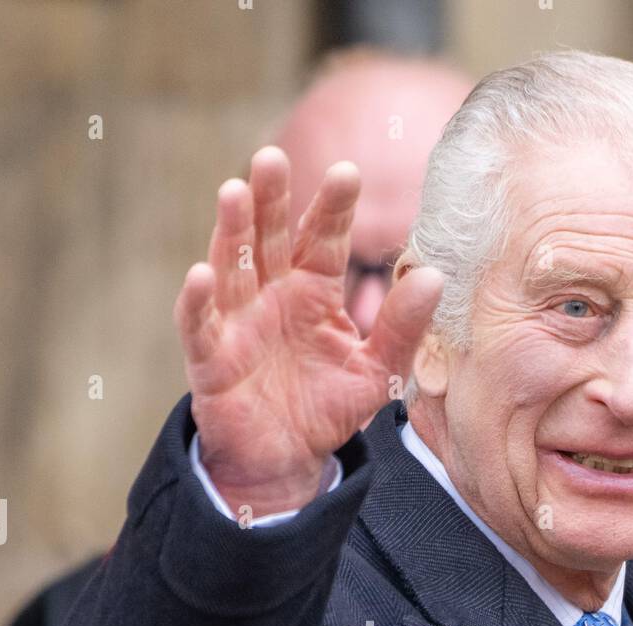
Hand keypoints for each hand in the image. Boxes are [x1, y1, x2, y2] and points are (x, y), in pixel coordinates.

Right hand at [173, 146, 442, 516]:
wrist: (286, 460)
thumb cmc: (327, 409)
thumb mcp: (377, 371)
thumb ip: (403, 326)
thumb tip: (435, 275)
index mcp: (313, 291)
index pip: (322, 240)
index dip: (331, 208)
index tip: (348, 173)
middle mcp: (272, 296)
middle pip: (269, 239)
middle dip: (270, 199)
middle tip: (272, 158)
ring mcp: (237, 324)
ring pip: (231, 269)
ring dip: (230, 233)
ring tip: (234, 192)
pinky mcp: (210, 360)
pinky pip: (199, 327)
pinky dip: (197, 303)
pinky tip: (200, 275)